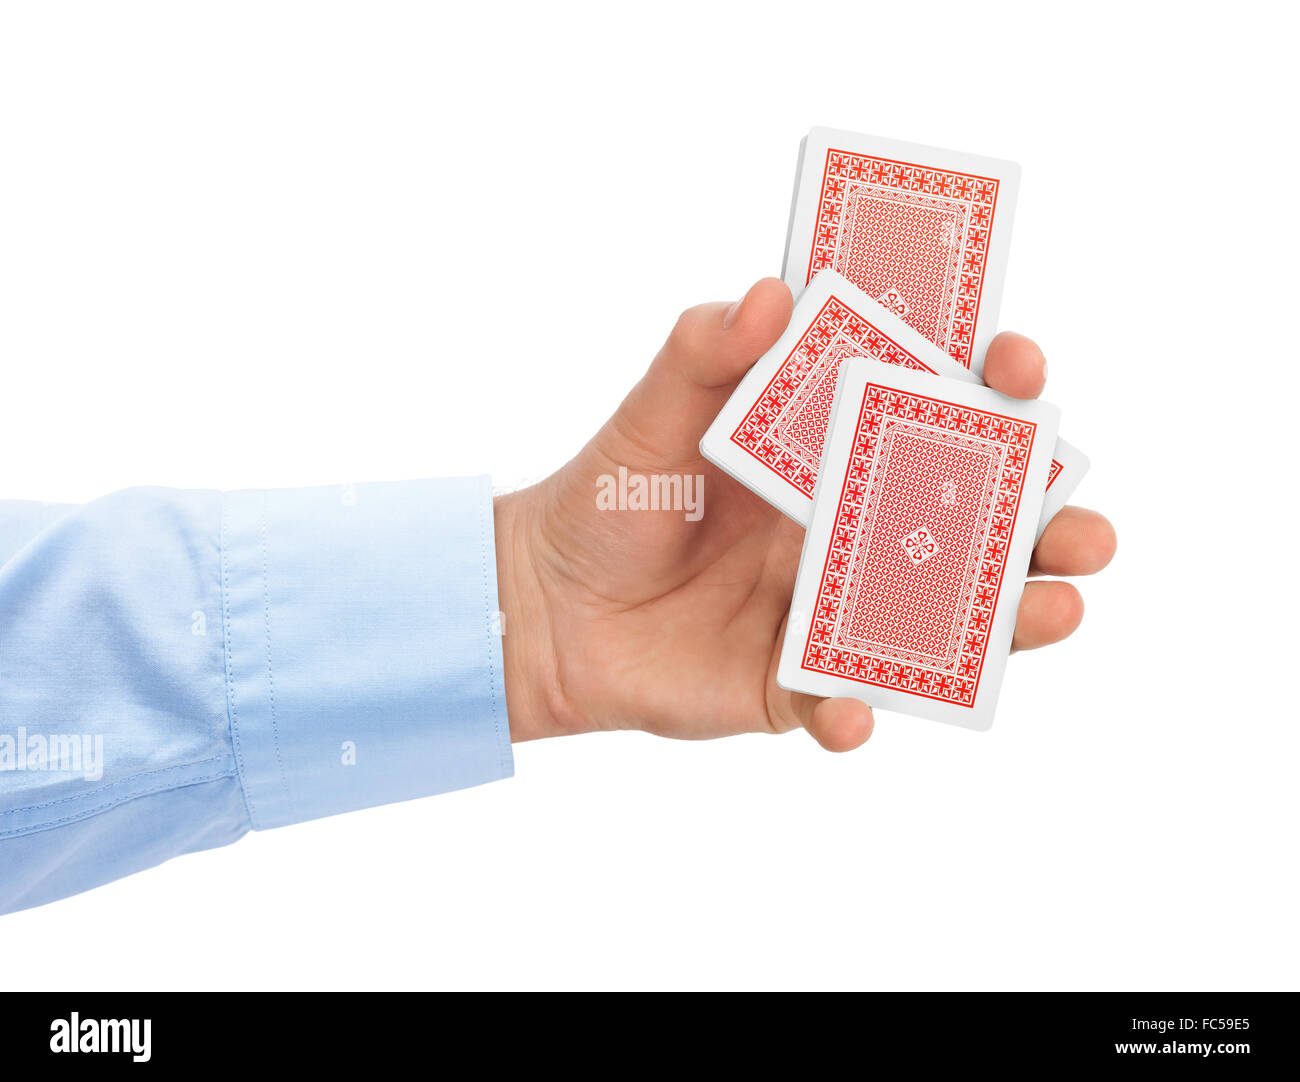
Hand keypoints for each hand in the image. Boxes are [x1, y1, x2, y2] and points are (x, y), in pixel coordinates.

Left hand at [494, 278, 1115, 750]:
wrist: (548, 607)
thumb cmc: (609, 495)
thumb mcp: (653, 412)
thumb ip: (704, 350)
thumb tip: (770, 290)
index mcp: (838, 446)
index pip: (944, 407)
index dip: (998, 386)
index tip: (1021, 368)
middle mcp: (857, 527)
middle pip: (980, 521)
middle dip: (1047, 522)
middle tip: (1086, 527)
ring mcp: (837, 608)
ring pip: (946, 617)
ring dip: (1008, 621)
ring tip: (1055, 612)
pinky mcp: (797, 681)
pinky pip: (842, 701)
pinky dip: (854, 710)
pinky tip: (850, 713)